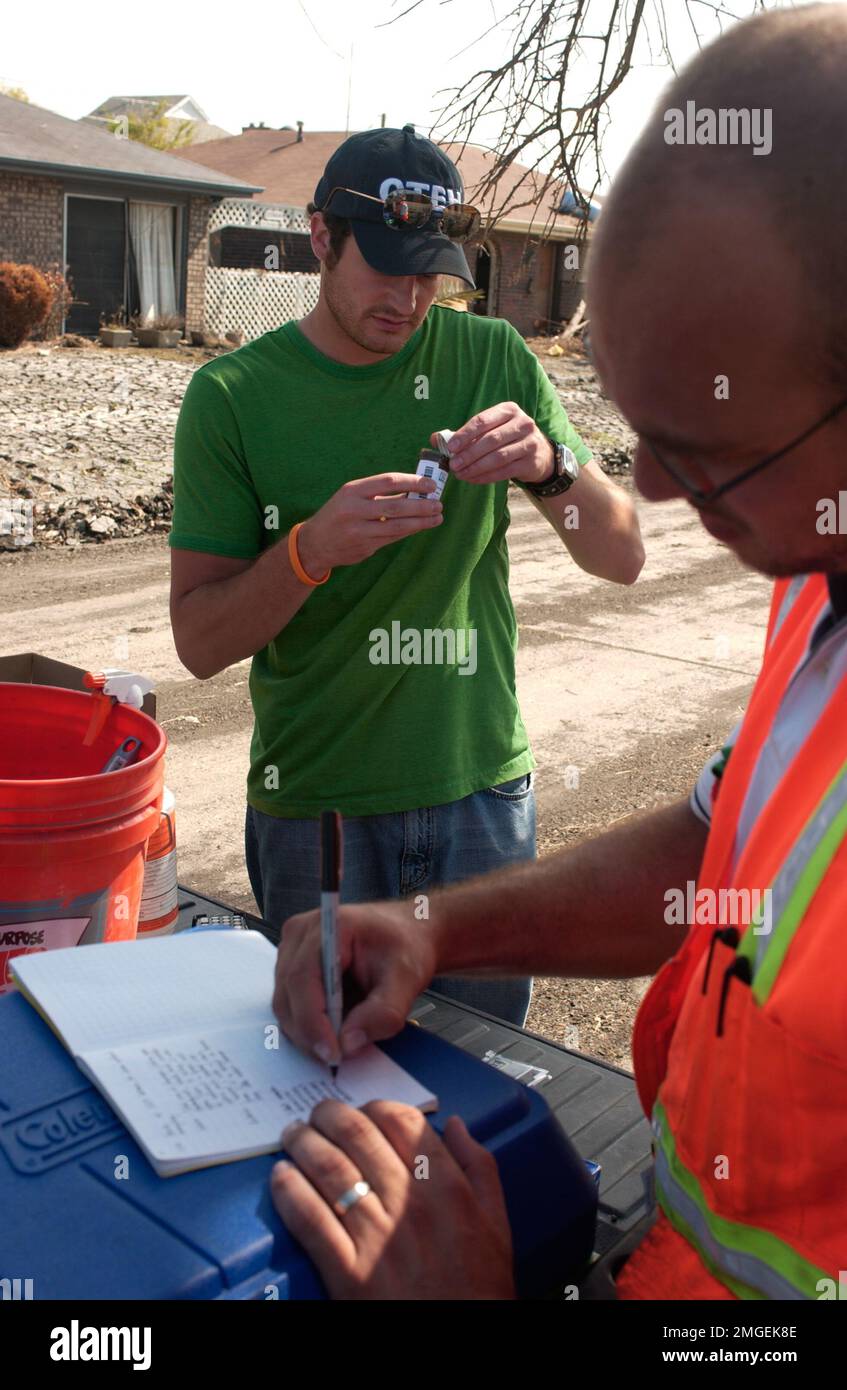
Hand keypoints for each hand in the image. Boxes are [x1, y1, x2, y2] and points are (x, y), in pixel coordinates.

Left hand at [270, 1099, 515, 1299]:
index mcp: (447, 1188)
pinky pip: (311, 1219)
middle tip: (318, 1113)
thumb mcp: (497, 1224)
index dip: (375, 1108)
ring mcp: (376, 1238)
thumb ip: (480, 1167)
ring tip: (293, 1137)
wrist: (463, 1350)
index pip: (404, 1122)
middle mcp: (409, 1205)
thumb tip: (456, 1125)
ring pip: (330, 1170)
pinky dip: (291, 1192)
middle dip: (330, 1116)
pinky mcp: (348, 1273)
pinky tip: (282, 1178)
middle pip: (359, 1136)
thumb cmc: (479, 1289)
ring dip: (304, 1144)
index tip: (363, 1110)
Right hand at [273, 900, 438, 1065]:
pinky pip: (290, 1005)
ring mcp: (292, 950)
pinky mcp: (292, 966)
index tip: (332, 1053)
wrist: (407, 934)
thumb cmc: (406, 947)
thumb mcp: (407, 979)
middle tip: (339, 1058)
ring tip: (342, 1041)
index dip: (312, 1021)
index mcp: (329, 925)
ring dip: (309, 1031)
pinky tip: (334, 1028)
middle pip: (288, 995)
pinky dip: (309, 1024)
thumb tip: (348, 1043)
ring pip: (285, 1004)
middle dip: (311, 1034)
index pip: (303, 978)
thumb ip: (382, 1012)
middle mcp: (301, 934)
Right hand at [297, 472, 440, 573]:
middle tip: (439, 504)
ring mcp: (359, 531)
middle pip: (396, 506)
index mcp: (352, 491)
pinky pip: (392, 538)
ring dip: (420, 522)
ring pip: (397, 526)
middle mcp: (355, 510)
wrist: (314, 543)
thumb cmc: (339, 514)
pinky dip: (408, 531)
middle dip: (421, 505)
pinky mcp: (364, 548)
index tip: (429, 484)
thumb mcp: (352, 496)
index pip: (388, 481)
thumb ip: (379, 493)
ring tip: (437, 517)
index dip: (412, 482)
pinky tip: (420, 526)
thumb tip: (414, 489)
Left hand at [440, 402, 552, 485]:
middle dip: (469, 454)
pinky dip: (486, 477)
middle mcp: (522, 423)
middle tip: (453, 465)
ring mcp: (529, 442)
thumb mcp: (489, 430)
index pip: (482, 420)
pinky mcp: (531, 462)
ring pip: (498, 457)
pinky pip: (505, 471)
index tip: (450, 447)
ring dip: (476, 467)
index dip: (465, 434)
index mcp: (508, 410)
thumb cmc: (506, 439)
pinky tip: (473, 479)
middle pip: (490, 440)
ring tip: (461, 474)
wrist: (539, 454)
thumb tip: (435, 439)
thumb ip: (464, 433)